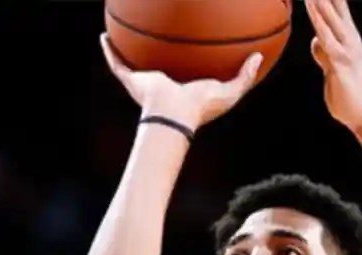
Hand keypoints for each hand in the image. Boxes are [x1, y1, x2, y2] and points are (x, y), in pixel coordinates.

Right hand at [100, 34, 262, 131]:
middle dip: (155, 56)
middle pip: (157, 68)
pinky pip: (116, 63)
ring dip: (126, 53)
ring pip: (133, 65)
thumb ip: (245, 76)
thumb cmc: (201, 107)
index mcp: (183, 89)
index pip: (184, 74)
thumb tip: (258, 57)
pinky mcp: (132, 80)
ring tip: (122, 36)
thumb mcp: (230, 91)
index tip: (189, 52)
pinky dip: (108, 51)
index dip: (186, 65)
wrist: (175, 112)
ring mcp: (145, 83)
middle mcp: (163, 85)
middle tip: (156, 42)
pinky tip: (103, 37)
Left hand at [306, 0, 361, 130]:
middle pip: (335, 5)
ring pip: (330, 15)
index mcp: (348, 38)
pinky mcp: (340, 60)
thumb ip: (324, 53)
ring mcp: (346, 48)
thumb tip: (317, 41)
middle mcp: (350, 38)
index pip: (338, 7)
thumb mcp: (332, 68)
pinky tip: (310, 5)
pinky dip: (318, 18)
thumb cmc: (348, 94)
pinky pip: (326, 34)